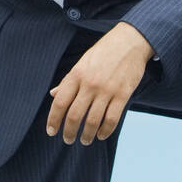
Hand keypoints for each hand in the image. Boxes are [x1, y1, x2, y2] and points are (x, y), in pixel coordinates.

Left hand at [46, 23, 154, 144]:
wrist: (130, 41)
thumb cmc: (104, 52)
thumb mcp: (82, 63)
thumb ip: (68, 81)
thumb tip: (53, 95)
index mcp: (76, 75)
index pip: (60, 103)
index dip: (53, 120)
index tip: (52, 131)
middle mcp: (90, 83)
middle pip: (75, 115)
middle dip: (69, 132)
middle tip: (69, 140)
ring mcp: (107, 90)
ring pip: (93, 121)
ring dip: (87, 135)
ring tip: (85, 140)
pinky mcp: (123, 94)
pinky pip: (112, 118)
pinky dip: (105, 131)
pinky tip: (101, 135)